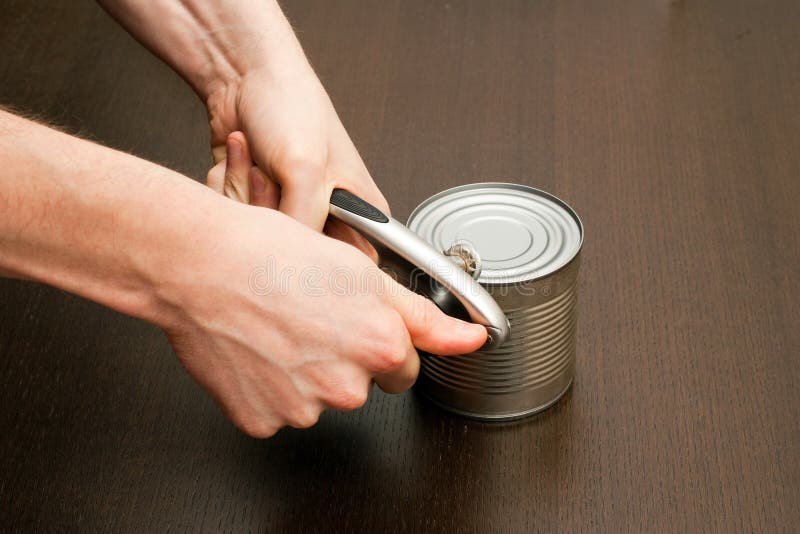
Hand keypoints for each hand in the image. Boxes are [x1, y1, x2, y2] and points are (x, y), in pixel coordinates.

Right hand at [162, 204, 486, 436]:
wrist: (202, 265)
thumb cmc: (273, 256)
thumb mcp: (362, 273)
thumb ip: (423, 316)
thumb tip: (473, 338)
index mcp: (379, 347)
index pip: (403, 367)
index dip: (380, 341)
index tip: (352, 323)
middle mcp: (345, 387)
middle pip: (361, 386)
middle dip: (343, 359)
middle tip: (309, 318)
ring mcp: (302, 409)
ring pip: (318, 399)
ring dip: (304, 373)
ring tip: (278, 328)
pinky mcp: (262, 420)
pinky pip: (278, 410)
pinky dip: (269, 387)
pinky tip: (257, 351)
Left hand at [205, 62, 384, 257]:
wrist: (243, 76)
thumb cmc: (290, 106)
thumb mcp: (304, 171)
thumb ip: (304, 225)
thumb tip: (291, 268)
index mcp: (359, 212)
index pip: (349, 266)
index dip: (317, 260)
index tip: (291, 228)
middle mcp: (326, 215)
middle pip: (294, 255)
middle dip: (269, 214)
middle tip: (272, 176)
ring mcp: (287, 209)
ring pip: (259, 238)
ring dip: (245, 194)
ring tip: (257, 160)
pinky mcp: (255, 204)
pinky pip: (235, 221)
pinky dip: (227, 188)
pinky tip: (241, 160)